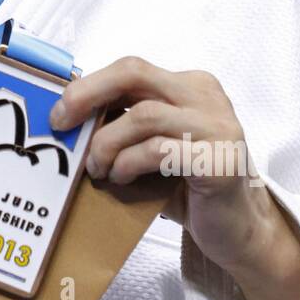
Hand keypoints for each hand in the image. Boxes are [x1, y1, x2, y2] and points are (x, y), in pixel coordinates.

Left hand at [50, 55, 284, 280]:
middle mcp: (206, 97)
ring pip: (142, 114)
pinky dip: (129, 163)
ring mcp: (218, 126)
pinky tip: (122, 180)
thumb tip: (70, 119)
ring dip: (107, 144)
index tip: (60, 113)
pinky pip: (159, 151)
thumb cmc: (189, 188)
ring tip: (98, 169)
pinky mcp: (219, 160)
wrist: (239, 231)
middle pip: (134, 73)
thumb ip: (125, 126)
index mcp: (190, 86)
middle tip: (62, 126)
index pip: (130, 68)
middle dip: (87, 95)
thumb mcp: (154, 148)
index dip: (88, 86)